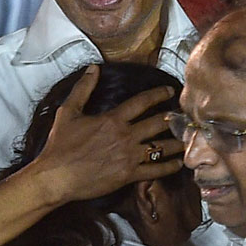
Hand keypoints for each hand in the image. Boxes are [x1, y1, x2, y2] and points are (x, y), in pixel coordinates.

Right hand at [32, 65, 183, 204]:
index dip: (158, 95)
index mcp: (113, 120)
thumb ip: (83, 89)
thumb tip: (93, 68)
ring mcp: (129, 157)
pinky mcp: (128, 175)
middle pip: (156, 124)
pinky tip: (179, 163)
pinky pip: (155, 171)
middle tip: (184, 116)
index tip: (170, 92)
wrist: (57, 176)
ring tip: (188, 139)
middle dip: (172, 118)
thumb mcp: (68, 111)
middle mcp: (125, 136)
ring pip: (160, 148)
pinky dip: (169, 167)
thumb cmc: (60, 145)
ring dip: (176, 143)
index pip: (142, 102)